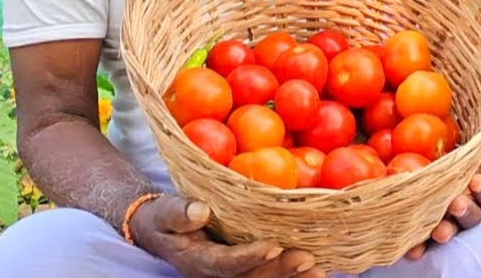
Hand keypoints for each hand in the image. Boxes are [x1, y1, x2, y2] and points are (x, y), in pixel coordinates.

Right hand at [129, 195, 323, 277]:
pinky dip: (292, 275)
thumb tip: (200, 210)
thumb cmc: (164, 219)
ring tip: (320, 272)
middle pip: (252, 277)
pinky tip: (317, 271)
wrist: (161, 232)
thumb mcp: (163, 213)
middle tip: (308, 259)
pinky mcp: (245, 270)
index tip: (273, 246)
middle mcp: (217, 274)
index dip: (249, 257)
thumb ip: (177, 213)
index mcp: (197, 262)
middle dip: (280, 271)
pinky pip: (269, 275)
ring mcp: (232, 274)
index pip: (225, 263)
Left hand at [404, 124, 480, 259]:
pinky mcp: (429, 230)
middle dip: (466, 210)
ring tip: (439, 232)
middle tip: (457, 204)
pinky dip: (421, 247)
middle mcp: (470, 206)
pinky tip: (413, 251)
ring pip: (453, 228)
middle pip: (474, 213)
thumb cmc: (458, 154)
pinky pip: (426, 241)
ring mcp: (450, 220)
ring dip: (448, 230)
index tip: (476, 181)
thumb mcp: (473, 144)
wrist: (430, 162)